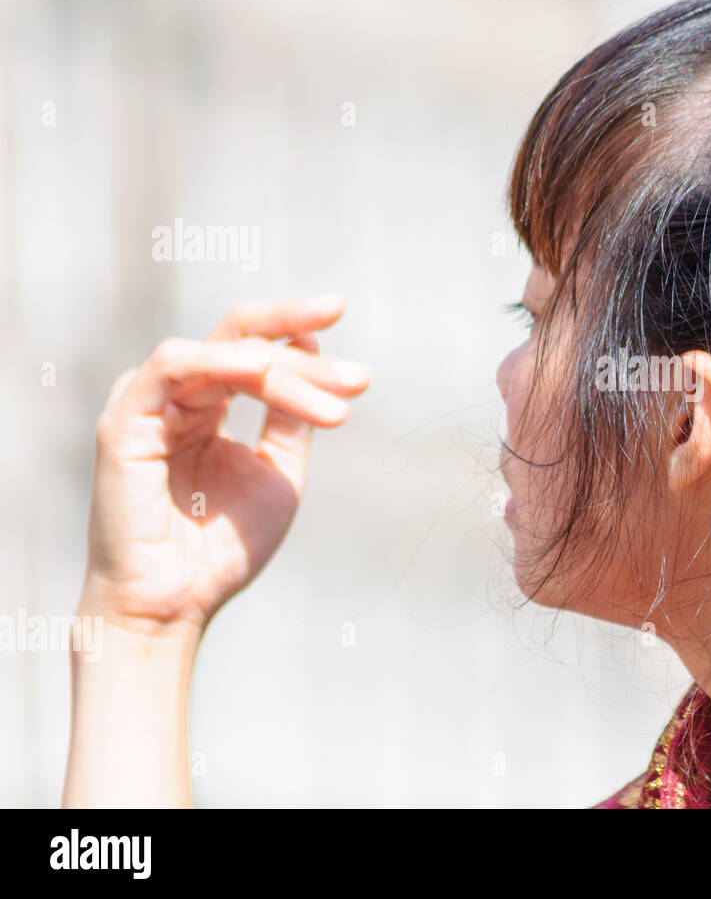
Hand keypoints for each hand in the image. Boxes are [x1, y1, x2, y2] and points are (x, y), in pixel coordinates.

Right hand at [80, 295, 370, 633]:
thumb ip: (292, 415)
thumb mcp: (278, 472)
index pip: (260, 353)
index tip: (364, 378)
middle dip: (297, 327)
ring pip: (222, 352)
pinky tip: (264, 369)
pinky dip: (220, 359)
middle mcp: (180, 397)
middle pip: (241, 337)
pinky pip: (172, 364)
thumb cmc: (222, 549)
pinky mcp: (124, 418)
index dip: (311, 352)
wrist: (174, 605)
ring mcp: (150, 404)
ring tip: (333, 402)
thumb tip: (311, 348)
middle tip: (354, 361)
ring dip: (283, 368)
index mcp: (211, 406)